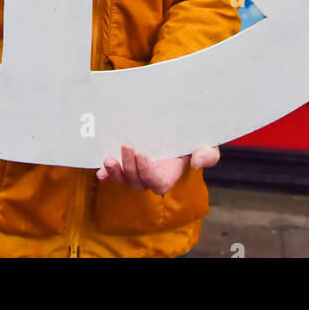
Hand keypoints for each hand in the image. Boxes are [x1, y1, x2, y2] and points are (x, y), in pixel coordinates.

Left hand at [96, 144, 219, 193]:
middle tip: (127, 146)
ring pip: (123, 179)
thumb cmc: (194, 138)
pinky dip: (106, 175)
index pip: (155, 182)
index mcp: (168, 176)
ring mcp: (136, 170)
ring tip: (108, 159)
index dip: (147, 172)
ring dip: (115, 172)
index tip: (143, 155)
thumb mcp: (207, 144)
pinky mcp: (126, 161)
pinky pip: (114, 173)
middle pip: (136, 182)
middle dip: (129, 168)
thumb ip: (208, 154)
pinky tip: (100, 172)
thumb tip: (197, 162)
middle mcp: (150, 176)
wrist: (181, 127)